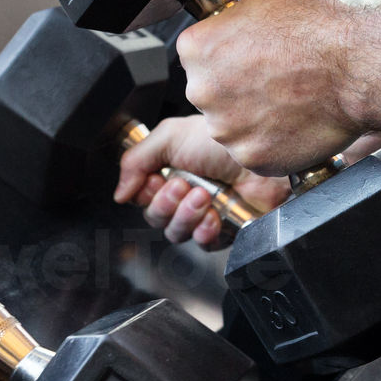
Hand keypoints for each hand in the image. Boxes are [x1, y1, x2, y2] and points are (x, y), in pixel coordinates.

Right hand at [113, 115, 290, 247]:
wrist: (261, 156)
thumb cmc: (222, 141)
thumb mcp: (169, 136)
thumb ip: (134, 162)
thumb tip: (119, 194)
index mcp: (172, 169)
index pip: (142, 197)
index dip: (145, 193)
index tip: (155, 180)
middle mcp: (187, 192)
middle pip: (156, 218)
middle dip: (165, 203)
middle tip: (182, 185)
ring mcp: (207, 212)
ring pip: (176, 234)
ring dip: (185, 216)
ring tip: (203, 195)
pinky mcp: (226, 230)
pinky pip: (204, 244)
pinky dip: (205, 231)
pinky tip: (213, 215)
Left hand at [175, 0, 366, 174]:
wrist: (357, 69)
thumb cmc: (320, 31)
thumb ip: (242, 2)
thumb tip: (240, 6)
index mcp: (197, 47)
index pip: (198, 53)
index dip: (225, 52)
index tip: (246, 54)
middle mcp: (202, 90)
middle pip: (211, 91)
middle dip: (235, 87)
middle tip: (270, 78)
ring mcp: (226, 129)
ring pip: (231, 125)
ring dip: (252, 116)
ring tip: (286, 100)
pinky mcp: (252, 157)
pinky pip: (255, 150)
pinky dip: (271, 142)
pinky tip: (292, 122)